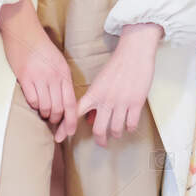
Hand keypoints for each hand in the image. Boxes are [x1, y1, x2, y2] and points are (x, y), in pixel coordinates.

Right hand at [0, 0, 76, 141]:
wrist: (23, 31)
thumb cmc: (40, 47)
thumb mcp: (58, 62)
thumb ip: (62, 80)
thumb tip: (64, 102)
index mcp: (64, 73)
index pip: (72, 103)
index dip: (71, 121)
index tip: (69, 133)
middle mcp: (54, 77)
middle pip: (59, 109)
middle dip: (56, 120)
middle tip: (52, 121)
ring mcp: (40, 78)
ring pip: (45, 107)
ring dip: (44, 113)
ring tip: (42, 110)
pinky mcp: (25, 78)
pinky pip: (32, 100)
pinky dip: (33, 105)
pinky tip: (33, 100)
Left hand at [76, 23, 160, 147]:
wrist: (134, 53)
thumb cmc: (116, 65)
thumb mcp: (100, 81)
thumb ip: (94, 100)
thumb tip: (91, 119)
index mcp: (94, 93)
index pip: (75, 113)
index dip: (65, 127)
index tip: (59, 138)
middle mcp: (106, 100)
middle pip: (99, 129)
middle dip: (100, 140)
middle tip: (101, 143)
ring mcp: (121, 102)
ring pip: (116, 129)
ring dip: (116, 134)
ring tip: (117, 133)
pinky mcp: (136, 102)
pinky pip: (131, 124)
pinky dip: (129, 128)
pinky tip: (129, 126)